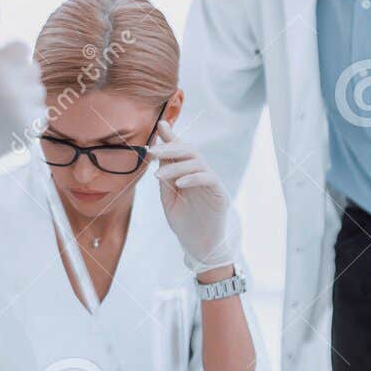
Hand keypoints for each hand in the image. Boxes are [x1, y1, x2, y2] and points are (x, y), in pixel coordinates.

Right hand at [0, 10, 42, 187]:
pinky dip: (27, 113)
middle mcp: (12, 92)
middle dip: (16, 75)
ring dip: (24, 94)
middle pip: (32, 68)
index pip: (21, 48)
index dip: (6, 56)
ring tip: (0, 105)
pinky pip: (41, 111)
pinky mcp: (30, 131)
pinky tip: (7, 118)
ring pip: (38, 91)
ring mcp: (23, 113)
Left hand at [151, 121, 237, 271]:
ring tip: (159, 175)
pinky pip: (208, 177)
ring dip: (176, 165)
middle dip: (170, 148)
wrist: (199, 246)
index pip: (180, 150)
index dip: (172, 137)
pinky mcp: (219, 193)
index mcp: (188, 173)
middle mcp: (201, 173)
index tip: (160, 124)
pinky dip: (192, 177)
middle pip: (189, 151)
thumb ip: (164, 176)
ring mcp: (211, 182)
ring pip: (197, 162)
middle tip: (152, 152)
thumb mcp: (168, 197)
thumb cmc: (184, 223)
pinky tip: (179, 183)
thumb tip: (157, 153)